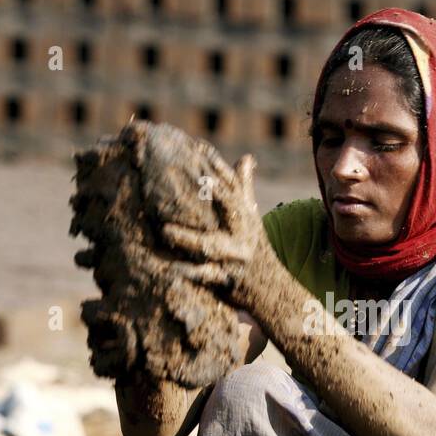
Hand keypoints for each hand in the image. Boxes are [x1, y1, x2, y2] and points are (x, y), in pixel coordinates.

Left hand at [160, 148, 263, 303]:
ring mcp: (234, 257)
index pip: (232, 186)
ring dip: (189, 239)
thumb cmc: (252, 246)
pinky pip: (206, 277)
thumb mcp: (250, 217)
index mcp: (245, 216)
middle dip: (217, 194)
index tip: (198, 147)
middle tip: (199, 180)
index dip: (217, 167)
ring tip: (165, 231)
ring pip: (211, 245)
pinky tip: (172, 269)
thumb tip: (246, 157)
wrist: (270, 289)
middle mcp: (242, 233)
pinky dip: (190, 274)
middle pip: (231, 209)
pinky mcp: (225, 280)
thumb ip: (243, 188)